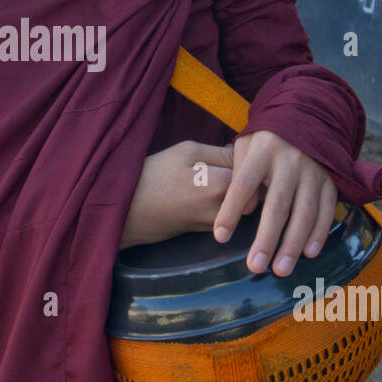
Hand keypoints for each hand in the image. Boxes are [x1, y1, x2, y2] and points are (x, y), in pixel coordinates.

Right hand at [120, 141, 250, 249]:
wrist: (127, 211)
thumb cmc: (154, 174)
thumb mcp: (187, 151)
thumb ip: (222, 153)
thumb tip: (245, 154)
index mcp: (222, 183)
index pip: (255, 169)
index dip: (254, 159)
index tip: (253, 151)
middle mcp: (225, 207)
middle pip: (253, 190)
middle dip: (252, 178)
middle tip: (246, 163)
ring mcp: (217, 222)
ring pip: (241, 204)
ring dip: (239, 192)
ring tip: (225, 176)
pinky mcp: (207, 231)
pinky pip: (227, 213)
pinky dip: (226, 202)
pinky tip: (209, 190)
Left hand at [212, 130, 336, 277]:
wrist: (306, 117)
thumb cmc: (265, 141)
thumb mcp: (245, 145)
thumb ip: (239, 172)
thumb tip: (246, 210)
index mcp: (262, 151)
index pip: (243, 184)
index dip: (231, 210)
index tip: (220, 236)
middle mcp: (290, 160)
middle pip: (277, 205)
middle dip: (266, 239)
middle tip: (255, 267)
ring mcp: (313, 171)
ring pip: (304, 212)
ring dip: (293, 243)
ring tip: (281, 269)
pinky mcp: (330, 180)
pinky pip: (326, 209)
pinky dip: (319, 232)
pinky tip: (309, 253)